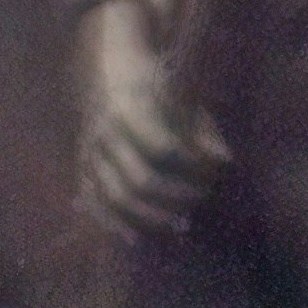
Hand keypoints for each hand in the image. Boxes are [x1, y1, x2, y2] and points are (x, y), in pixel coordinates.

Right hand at [74, 0, 203, 238]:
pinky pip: (94, 203)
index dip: (194, 166)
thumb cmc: (157, 81)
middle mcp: (105, 134)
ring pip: (116, 198)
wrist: (111, 68)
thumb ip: (204, 129)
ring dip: (152, 216)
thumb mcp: (185, 96)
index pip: (164, 149)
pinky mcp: (83, 167)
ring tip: (182, 223)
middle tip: (203, 198)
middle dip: (177, 196)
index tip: (215, 171)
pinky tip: (137, 239)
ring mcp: (89, 153)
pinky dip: (115, 224)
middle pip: (141, 179)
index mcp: (130, 109)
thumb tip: (225, 162)